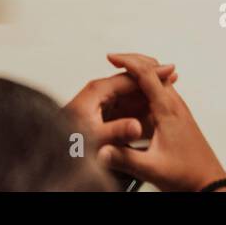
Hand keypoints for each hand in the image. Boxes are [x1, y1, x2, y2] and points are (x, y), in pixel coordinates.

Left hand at [64, 59, 178, 150]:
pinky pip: (125, 106)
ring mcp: (100, 103)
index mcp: (96, 91)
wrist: (52, 152)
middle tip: (173, 76)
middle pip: (131, 82)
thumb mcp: (93, 139)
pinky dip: (139, 105)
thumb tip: (136, 126)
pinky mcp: (101, 114)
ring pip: (129, 94)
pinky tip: (152, 108)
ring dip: (148, 92)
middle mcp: (98, 93)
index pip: (129, 77)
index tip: (169, 71)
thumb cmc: (65, 143)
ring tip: (167, 90)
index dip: (151, 74)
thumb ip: (116, 132)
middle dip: (152, 79)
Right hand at [95, 53, 225, 191]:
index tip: (112, 57)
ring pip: (156, 84)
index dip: (128, 62)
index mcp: (168, 110)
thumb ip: (125, 158)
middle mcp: (174, 105)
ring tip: (117, 80)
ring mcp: (176, 111)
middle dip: (133, 62)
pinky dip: (143, 92)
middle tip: (114, 61)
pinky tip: (131, 104)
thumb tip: (102, 151)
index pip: (147, 74)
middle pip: (153, 71)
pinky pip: (158, 97)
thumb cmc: (188, 174)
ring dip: (138, 77)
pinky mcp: (176, 120)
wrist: (209, 183)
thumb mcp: (152, 168)